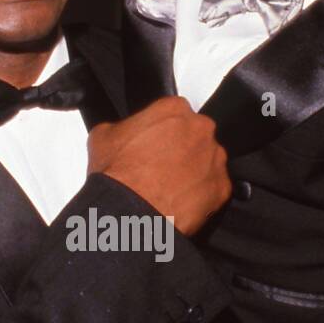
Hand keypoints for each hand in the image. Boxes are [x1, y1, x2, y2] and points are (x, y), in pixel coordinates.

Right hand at [87, 97, 230, 235]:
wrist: (129, 212)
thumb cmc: (118, 176)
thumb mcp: (102, 137)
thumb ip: (119, 127)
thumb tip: (119, 131)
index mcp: (174, 110)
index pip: (173, 113)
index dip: (161, 131)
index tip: (154, 143)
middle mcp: (200, 130)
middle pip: (195, 135)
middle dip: (181, 149)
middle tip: (161, 168)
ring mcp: (214, 158)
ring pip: (208, 161)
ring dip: (194, 171)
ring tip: (170, 188)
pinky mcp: (221, 187)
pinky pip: (215, 188)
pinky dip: (201, 195)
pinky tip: (181, 201)